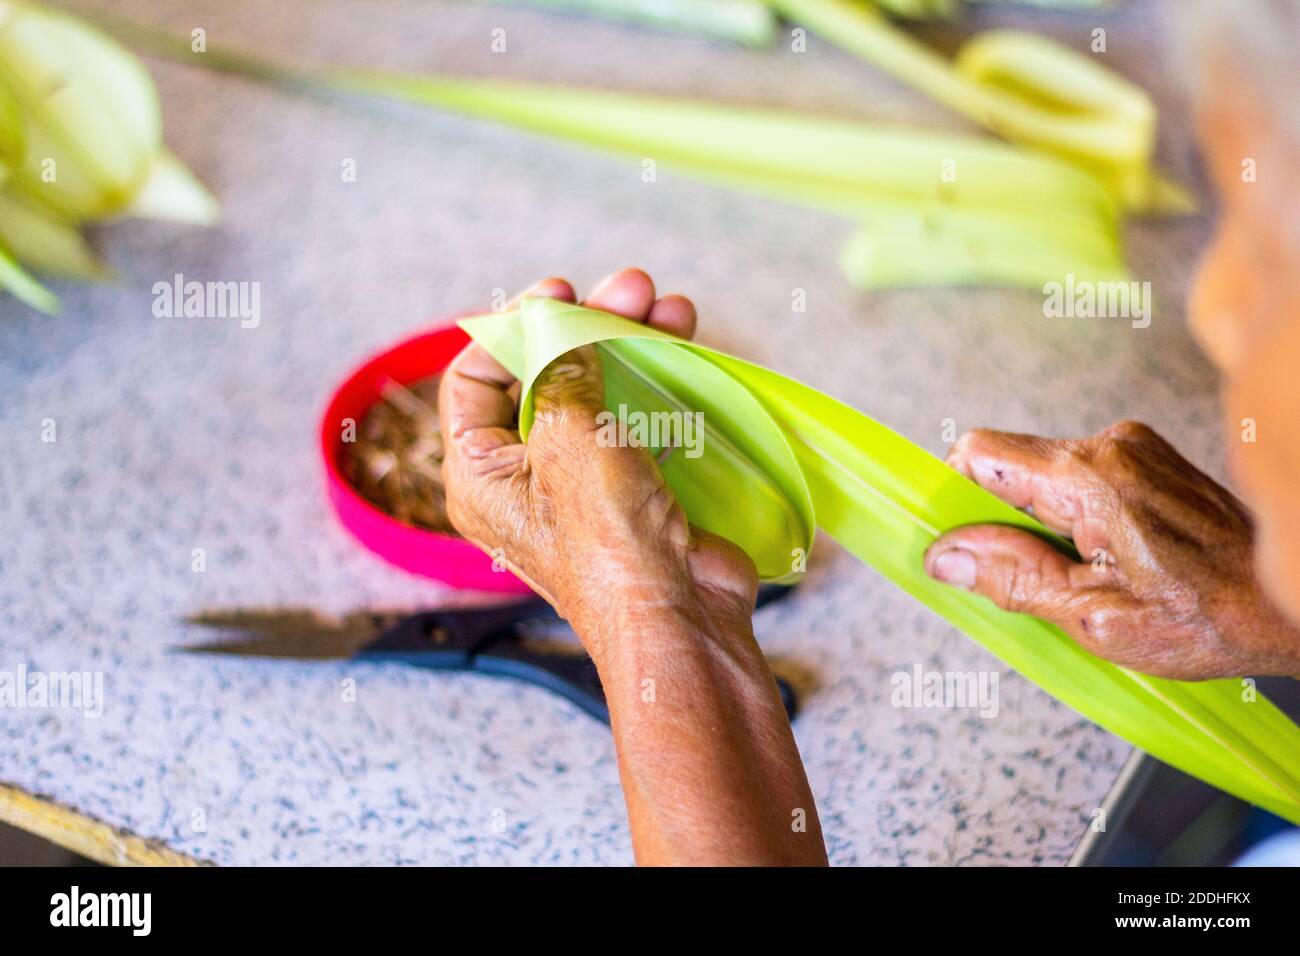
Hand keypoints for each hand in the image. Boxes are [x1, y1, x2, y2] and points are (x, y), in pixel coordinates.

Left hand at [437, 268, 757, 661]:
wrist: (679, 618)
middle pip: (545, 377)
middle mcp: (525, 478)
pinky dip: (661, 387)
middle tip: (631, 289)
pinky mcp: (636, 492)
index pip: (474, 379)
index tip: (558, 294)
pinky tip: (688, 354)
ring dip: (635, 347)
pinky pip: (639, 424)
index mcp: (481, 472)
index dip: (513, 328)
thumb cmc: (608, 536)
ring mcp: (584, 486)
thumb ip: (561, 370)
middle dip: (590, 326)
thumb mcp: (570, 435)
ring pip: (600, 394)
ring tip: (673, 309)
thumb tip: (563, 328)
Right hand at [923, 421, 1299, 679]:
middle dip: (1000, 516)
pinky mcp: (1143, 454)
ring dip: (1038, 518)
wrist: (1285, 603)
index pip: (980, 453)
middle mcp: (1109, 446)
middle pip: (1007, 460)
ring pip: (1039, 469)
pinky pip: (1075, 472)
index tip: (958, 539)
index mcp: (1091, 479)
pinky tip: (1103, 553)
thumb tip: (945, 554)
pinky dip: (1069, 511)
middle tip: (1029, 573)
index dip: (956, 495)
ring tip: (1079, 569)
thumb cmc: (1206, 618)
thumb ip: (1011, 578)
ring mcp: (1130, 445)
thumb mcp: (1094, 616)